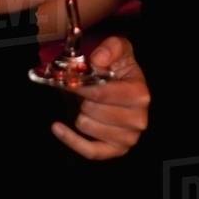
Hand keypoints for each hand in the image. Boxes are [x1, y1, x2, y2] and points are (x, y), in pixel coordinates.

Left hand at [52, 36, 149, 160]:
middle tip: (84, 92)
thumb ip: (110, 48)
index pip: (103, 94)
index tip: (74, 80)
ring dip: (80, 113)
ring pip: (87, 127)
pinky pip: (89, 151)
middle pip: (92, 110)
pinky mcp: (115, 150)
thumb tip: (97, 60)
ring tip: (86, 104)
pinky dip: (70, 139)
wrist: (122, 82)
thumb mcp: (117, 47)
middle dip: (83, 99)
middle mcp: (138, 119)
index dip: (84, 87)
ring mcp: (128, 138)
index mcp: (140, 94)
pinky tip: (58, 126)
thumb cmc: (118, 66)